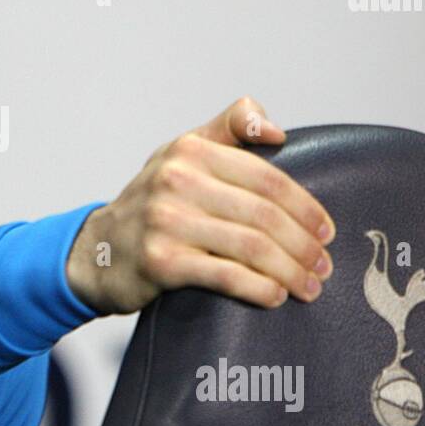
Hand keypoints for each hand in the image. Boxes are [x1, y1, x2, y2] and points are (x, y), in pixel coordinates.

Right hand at [66, 96, 335, 315]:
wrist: (98, 251)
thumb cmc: (152, 203)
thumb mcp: (183, 153)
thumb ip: (229, 129)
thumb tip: (276, 131)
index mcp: (190, 150)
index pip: (266, 177)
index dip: (304, 206)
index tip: (326, 230)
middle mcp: (176, 181)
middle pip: (263, 215)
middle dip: (303, 245)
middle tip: (323, 266)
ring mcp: (166, 222)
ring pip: (251, 247)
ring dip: (290, 271)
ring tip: (309, 286)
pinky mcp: (161, 262)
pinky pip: (225, 276)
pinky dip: (258, 288)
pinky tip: (275, 296)